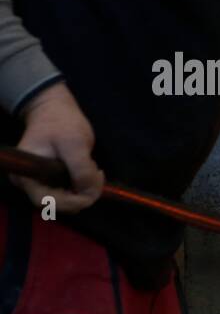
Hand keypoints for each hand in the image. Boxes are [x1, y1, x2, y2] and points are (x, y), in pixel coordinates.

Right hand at [12, 83, 104, 213]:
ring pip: (65, 200)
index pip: (47, 201)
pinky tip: (90, 172)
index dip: (72, 201)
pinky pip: (68, 192)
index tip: (92, 190)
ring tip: (94, 170)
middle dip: (81, 196)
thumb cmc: (62, 122)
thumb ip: (81, 168)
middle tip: (98, 176)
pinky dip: (82, 187)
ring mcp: (39, 182)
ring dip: (84, 191)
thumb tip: (88, 192)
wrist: (54, 110)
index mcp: (26, 175)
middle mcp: (28, 183)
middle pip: (57, 203)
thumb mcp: (75, 142)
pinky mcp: (50, 180)